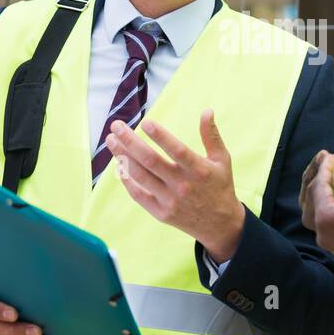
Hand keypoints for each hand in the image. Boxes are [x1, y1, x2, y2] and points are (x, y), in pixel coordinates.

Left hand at [106, 110, 245, 262]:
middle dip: (130, 142)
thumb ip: (211, 135)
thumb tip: (207, 110)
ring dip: (123, 157)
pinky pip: (139, 195)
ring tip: (111, 140)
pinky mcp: (161, 213)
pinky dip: (127, 180)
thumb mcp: (222, 159)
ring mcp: (170, 201)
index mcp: (199, 170)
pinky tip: (119, 164)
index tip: (145, 122)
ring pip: (141, 176)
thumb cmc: (219, 186)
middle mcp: (183, 186)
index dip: (161, 137)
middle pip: (151, 161)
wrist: (218, 224)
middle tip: (116, 126)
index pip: (177, 151)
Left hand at [306, 156, 333, 279]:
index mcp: (324, 218)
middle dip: (324, 180)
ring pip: (323, 213)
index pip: (319, 187)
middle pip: (315, 200)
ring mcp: (331, 243)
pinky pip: (332, 224)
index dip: (326, 168)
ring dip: (331, 194)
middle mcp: (322, 234)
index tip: (332, 155)